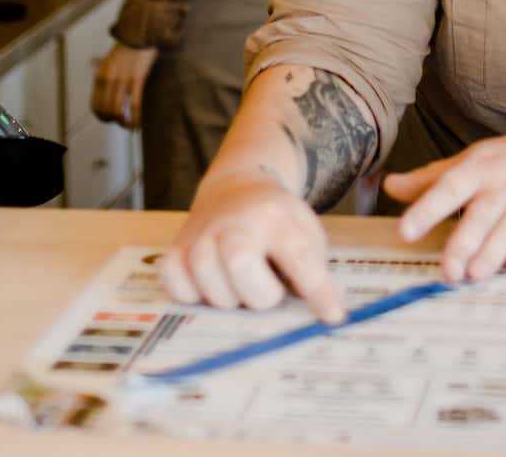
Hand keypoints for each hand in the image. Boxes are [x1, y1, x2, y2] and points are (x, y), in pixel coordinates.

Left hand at [91, 43, 157, 127]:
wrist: (141, 33)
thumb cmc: (128, 49)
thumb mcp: (110, 62)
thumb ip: (107, 78)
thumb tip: (107, 96)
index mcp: (100, 76)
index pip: (95, 105)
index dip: (101, 117)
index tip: (110, 120)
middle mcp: (108, 79)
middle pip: (105, 110)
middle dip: (113, 121)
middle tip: (121, 123)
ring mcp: (122, 79)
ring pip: (117, 111)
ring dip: (123, 123)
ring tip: (129, 126)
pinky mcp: (137, 79)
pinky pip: (134, 106)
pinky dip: (135, 119)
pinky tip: (138, 126)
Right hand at [156, 166, 345, 323]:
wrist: (235, 188)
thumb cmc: (276, 222)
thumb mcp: (304, 230)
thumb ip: (311, 267)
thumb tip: (319, 315)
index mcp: (275, 215)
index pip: (298, 257)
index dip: (317, 290)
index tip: (332, 317)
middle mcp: (235, 220)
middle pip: (239, 262)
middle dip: (259, 294)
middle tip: (267, 295)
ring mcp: (201, 232)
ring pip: (205, 277)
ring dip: (227, 298)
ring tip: (239, 289)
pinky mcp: (176, 246)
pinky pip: (174, 280)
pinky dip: (189, 293)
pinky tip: (207, 287)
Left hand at [385, 127, 505, 282]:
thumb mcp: (473, 160)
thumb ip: (431, 178)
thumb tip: (389, 186)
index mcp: (479, 167)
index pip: (448, 187)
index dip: (426, 208)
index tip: (405, 232)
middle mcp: (504, 184)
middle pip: (481, 213)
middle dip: (463, 244)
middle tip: (447, 272)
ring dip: (492, 252)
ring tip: (474, 275)